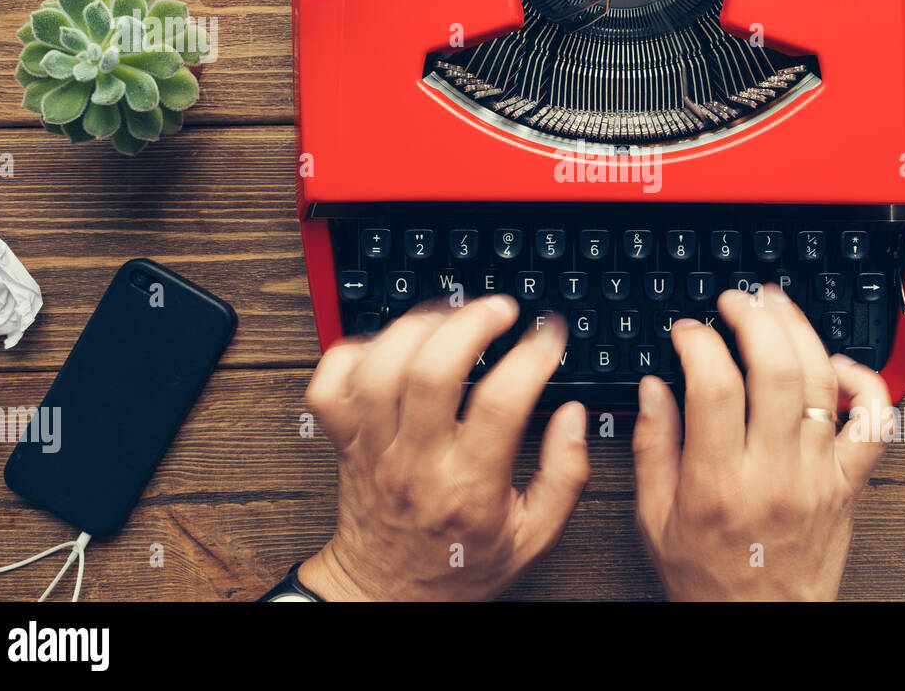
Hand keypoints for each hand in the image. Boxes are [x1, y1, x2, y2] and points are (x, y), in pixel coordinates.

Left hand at [297, 296, 588, 600]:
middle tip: (498, 308)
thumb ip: (565, 475)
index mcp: (469, 485)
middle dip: (469, 324)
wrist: (387, 597)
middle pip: (431, 372)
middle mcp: (416, 461)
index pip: (502, 402)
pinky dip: (353, 351)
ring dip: (416, 327)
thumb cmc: (461, 567)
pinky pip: (331, 385)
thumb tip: (573, 416)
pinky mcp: (344, 444)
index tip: (549, 333)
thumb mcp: (535, 537)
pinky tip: (390, 342)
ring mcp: (373, 450)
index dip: (531, 354)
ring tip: (449, 312)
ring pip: (379, 369)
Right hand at [632, 283, 891, 600]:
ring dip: (802, 331)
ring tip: (778, 307)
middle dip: (755, 317)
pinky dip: (865, 385)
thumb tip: (653, 387)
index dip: (698, 340)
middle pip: (776, 369)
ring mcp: (816, 476)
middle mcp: (772, 473)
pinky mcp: (847, 484)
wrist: (761, 627)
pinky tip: (838, 364)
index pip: (713, 384)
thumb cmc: (708, 578)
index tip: (688, 330)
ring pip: (823, 383)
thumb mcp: (655, 518)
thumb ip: (651, 447)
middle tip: (738, 299)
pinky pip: (875, 425)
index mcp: (716, 481)